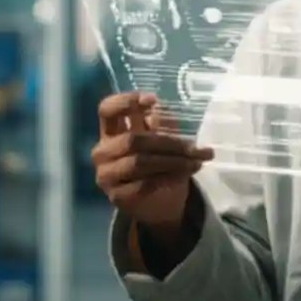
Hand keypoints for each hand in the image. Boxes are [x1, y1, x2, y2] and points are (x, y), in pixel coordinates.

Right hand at [93, 92, 212, 234]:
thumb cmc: (158, 160)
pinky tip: (184, 175)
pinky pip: (143, 185)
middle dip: (169, 142)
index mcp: (110, 130)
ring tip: (197, 161)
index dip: (126, 102)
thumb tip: (160, 109)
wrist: (159, 201)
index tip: (152, 99)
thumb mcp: (162, 137)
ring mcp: (106, 175)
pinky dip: (167, 178)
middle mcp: (103, 151)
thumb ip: (161, 123)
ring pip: (139, 163)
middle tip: (196, 148)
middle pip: (133, 140)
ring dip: (173, 161)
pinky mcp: (116, 196)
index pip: (107, 110)